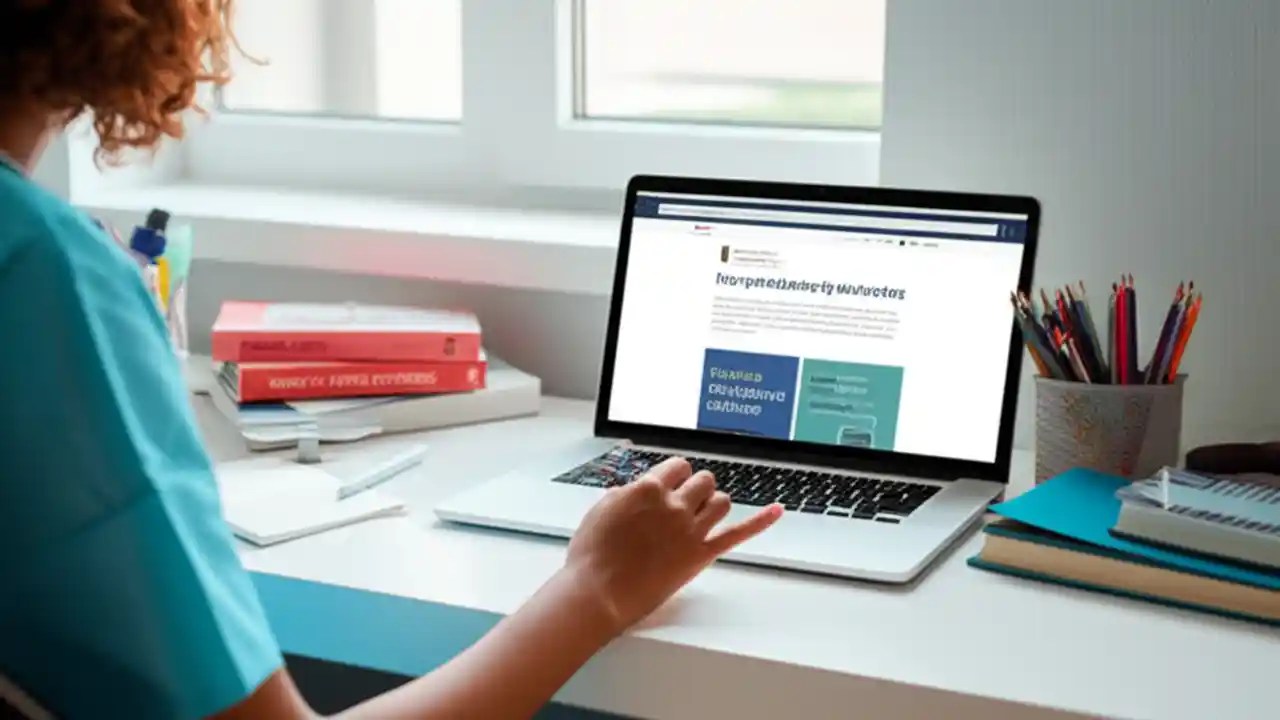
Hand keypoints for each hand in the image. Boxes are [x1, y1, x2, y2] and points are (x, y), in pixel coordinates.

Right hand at [564, 456, 782, 632]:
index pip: (678, 466)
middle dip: (695, 487)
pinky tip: (778, 510)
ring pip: (721, 501)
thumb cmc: (592, 555)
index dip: (674, 475)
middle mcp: (675, 505)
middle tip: (684, 501)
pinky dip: (761, 521)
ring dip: (713, 503)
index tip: (671, 483)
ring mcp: (691, 530)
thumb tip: (635, 490)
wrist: (598, 593)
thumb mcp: (601, 510)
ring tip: (702, 513)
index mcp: (650, 488)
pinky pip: (738, 534)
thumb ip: (626, 495)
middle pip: (703, 481)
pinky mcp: (700, 556)